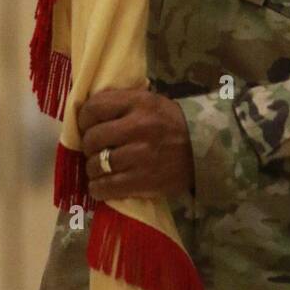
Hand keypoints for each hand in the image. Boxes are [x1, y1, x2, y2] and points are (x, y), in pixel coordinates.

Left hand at [78, 88, 194, 200]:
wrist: (205, 149)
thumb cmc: (172, 123)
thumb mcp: (150, 101)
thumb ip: (121, 103)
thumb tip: (86, 114)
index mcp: (139, 103)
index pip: (94, 108)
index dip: (84, 119)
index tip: (87, 126)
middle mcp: (138, 127)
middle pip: (92, 139)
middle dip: (88, 146)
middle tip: (96, 149)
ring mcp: (140, 156)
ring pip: (96, 164)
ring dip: (93, 168)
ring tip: (100, 168)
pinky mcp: (143, 181)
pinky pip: (106, 187)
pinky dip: (98, 188)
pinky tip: (102, 185)